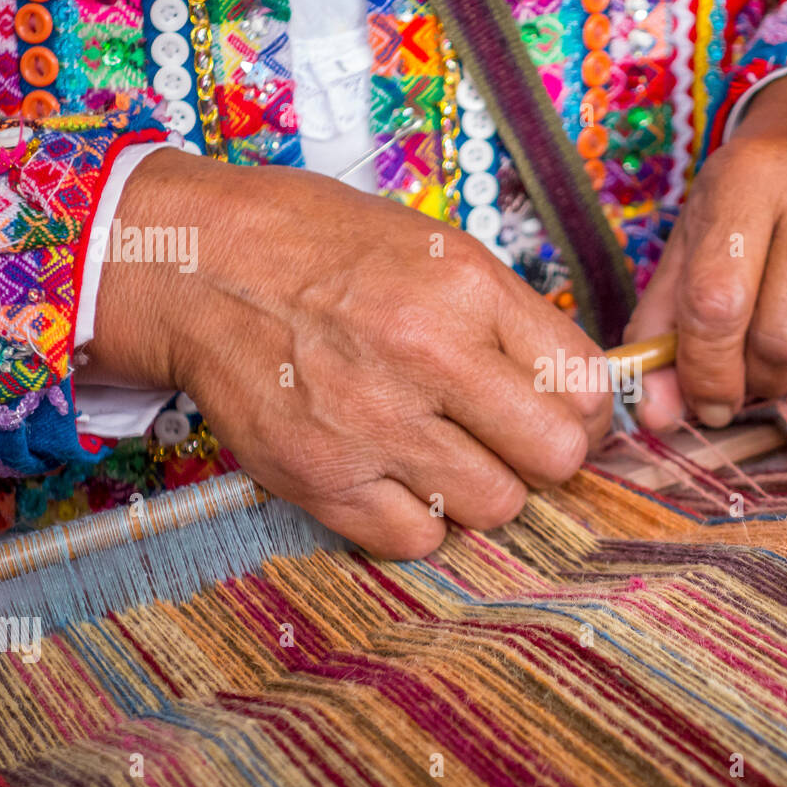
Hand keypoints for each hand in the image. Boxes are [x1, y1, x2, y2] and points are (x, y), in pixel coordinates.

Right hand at [86, 148, 612, 557]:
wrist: (199, 267)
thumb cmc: (322, 250)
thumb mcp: (437, 248)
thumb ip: (511, 322)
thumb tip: (575, 394)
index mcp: (467, 290)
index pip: (587, 386)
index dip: (587, 410)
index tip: (567, 413)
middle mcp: (427, 358)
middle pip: (555, 458)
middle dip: (546, 455)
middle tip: (514, 440)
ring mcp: (372, 425)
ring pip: (495, 508)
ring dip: (483, 489)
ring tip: (447, 453)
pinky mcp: (321, 478)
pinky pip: (417, 538)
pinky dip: (419, 519)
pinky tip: (398, 477)